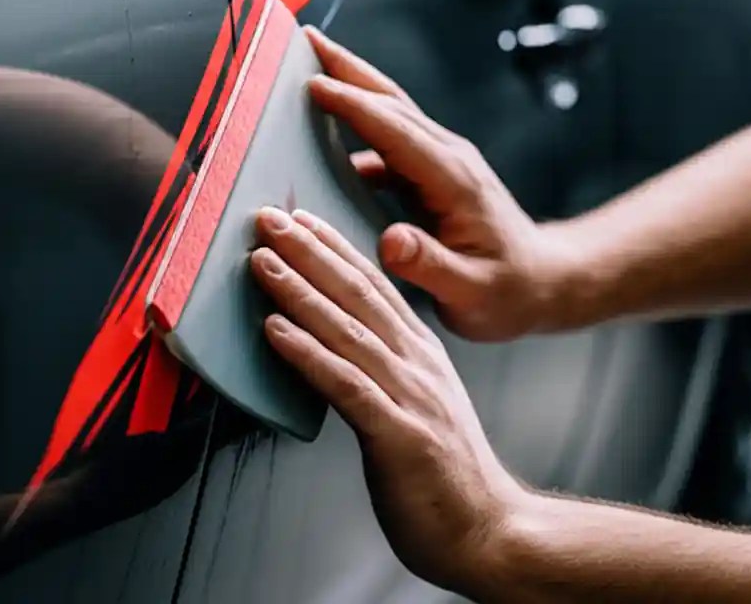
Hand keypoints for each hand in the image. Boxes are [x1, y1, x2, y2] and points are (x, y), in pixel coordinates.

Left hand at [248, 206, 529, 594]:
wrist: (489, 534)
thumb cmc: (443, 475)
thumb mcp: (416, 405)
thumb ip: (381, 369)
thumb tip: (333, 344)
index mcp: (422, 354)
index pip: (375, 286)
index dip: (333, 248)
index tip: (298, 217)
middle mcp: (417, 365)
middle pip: (357, 294)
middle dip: (309, 252)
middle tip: (267, 217)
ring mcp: (410, 397)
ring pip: (347, 330)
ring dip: (299, 291)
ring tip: (261, 260)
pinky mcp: (399, 436)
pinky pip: (346, 385)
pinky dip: (308, 354)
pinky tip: (275, 329)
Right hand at [303, 27, 580, 340]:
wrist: (542, 283)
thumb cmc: (506, 293)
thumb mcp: (470, 292)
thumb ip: (429, 267)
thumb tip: (390, 241)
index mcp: (453, 180)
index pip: (396, 131)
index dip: (354, 106)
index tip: (313, 84)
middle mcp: (448, 157)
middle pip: (391, 102)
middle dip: (346, 69)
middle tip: (303, 38)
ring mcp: (441, 159)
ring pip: (390, 110)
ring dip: (351, 82)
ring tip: (308, 63)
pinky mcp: (432, 170)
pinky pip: (388, 135)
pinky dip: (356, 119)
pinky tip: (327, 121)